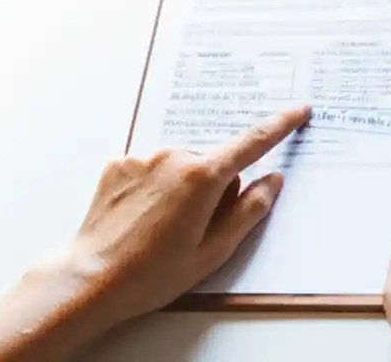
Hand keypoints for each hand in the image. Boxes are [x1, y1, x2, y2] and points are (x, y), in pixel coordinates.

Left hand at [66, 106, 311, 324]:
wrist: (91, 280)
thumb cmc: (153, 273)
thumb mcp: (214, 251)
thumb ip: (250, 210)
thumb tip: (273, 181)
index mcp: (202, 177)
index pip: (252, 143)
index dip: (279, 126)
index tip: (298, 111)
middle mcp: (173, 156)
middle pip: (214, 164)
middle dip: (214, 189)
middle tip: (194, 230)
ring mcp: (143, 157)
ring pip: (183, 166)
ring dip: (183, 188)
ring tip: (162, 228)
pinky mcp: (119, 163)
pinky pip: (153, 168)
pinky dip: (156, 187)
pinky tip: (142, 217)